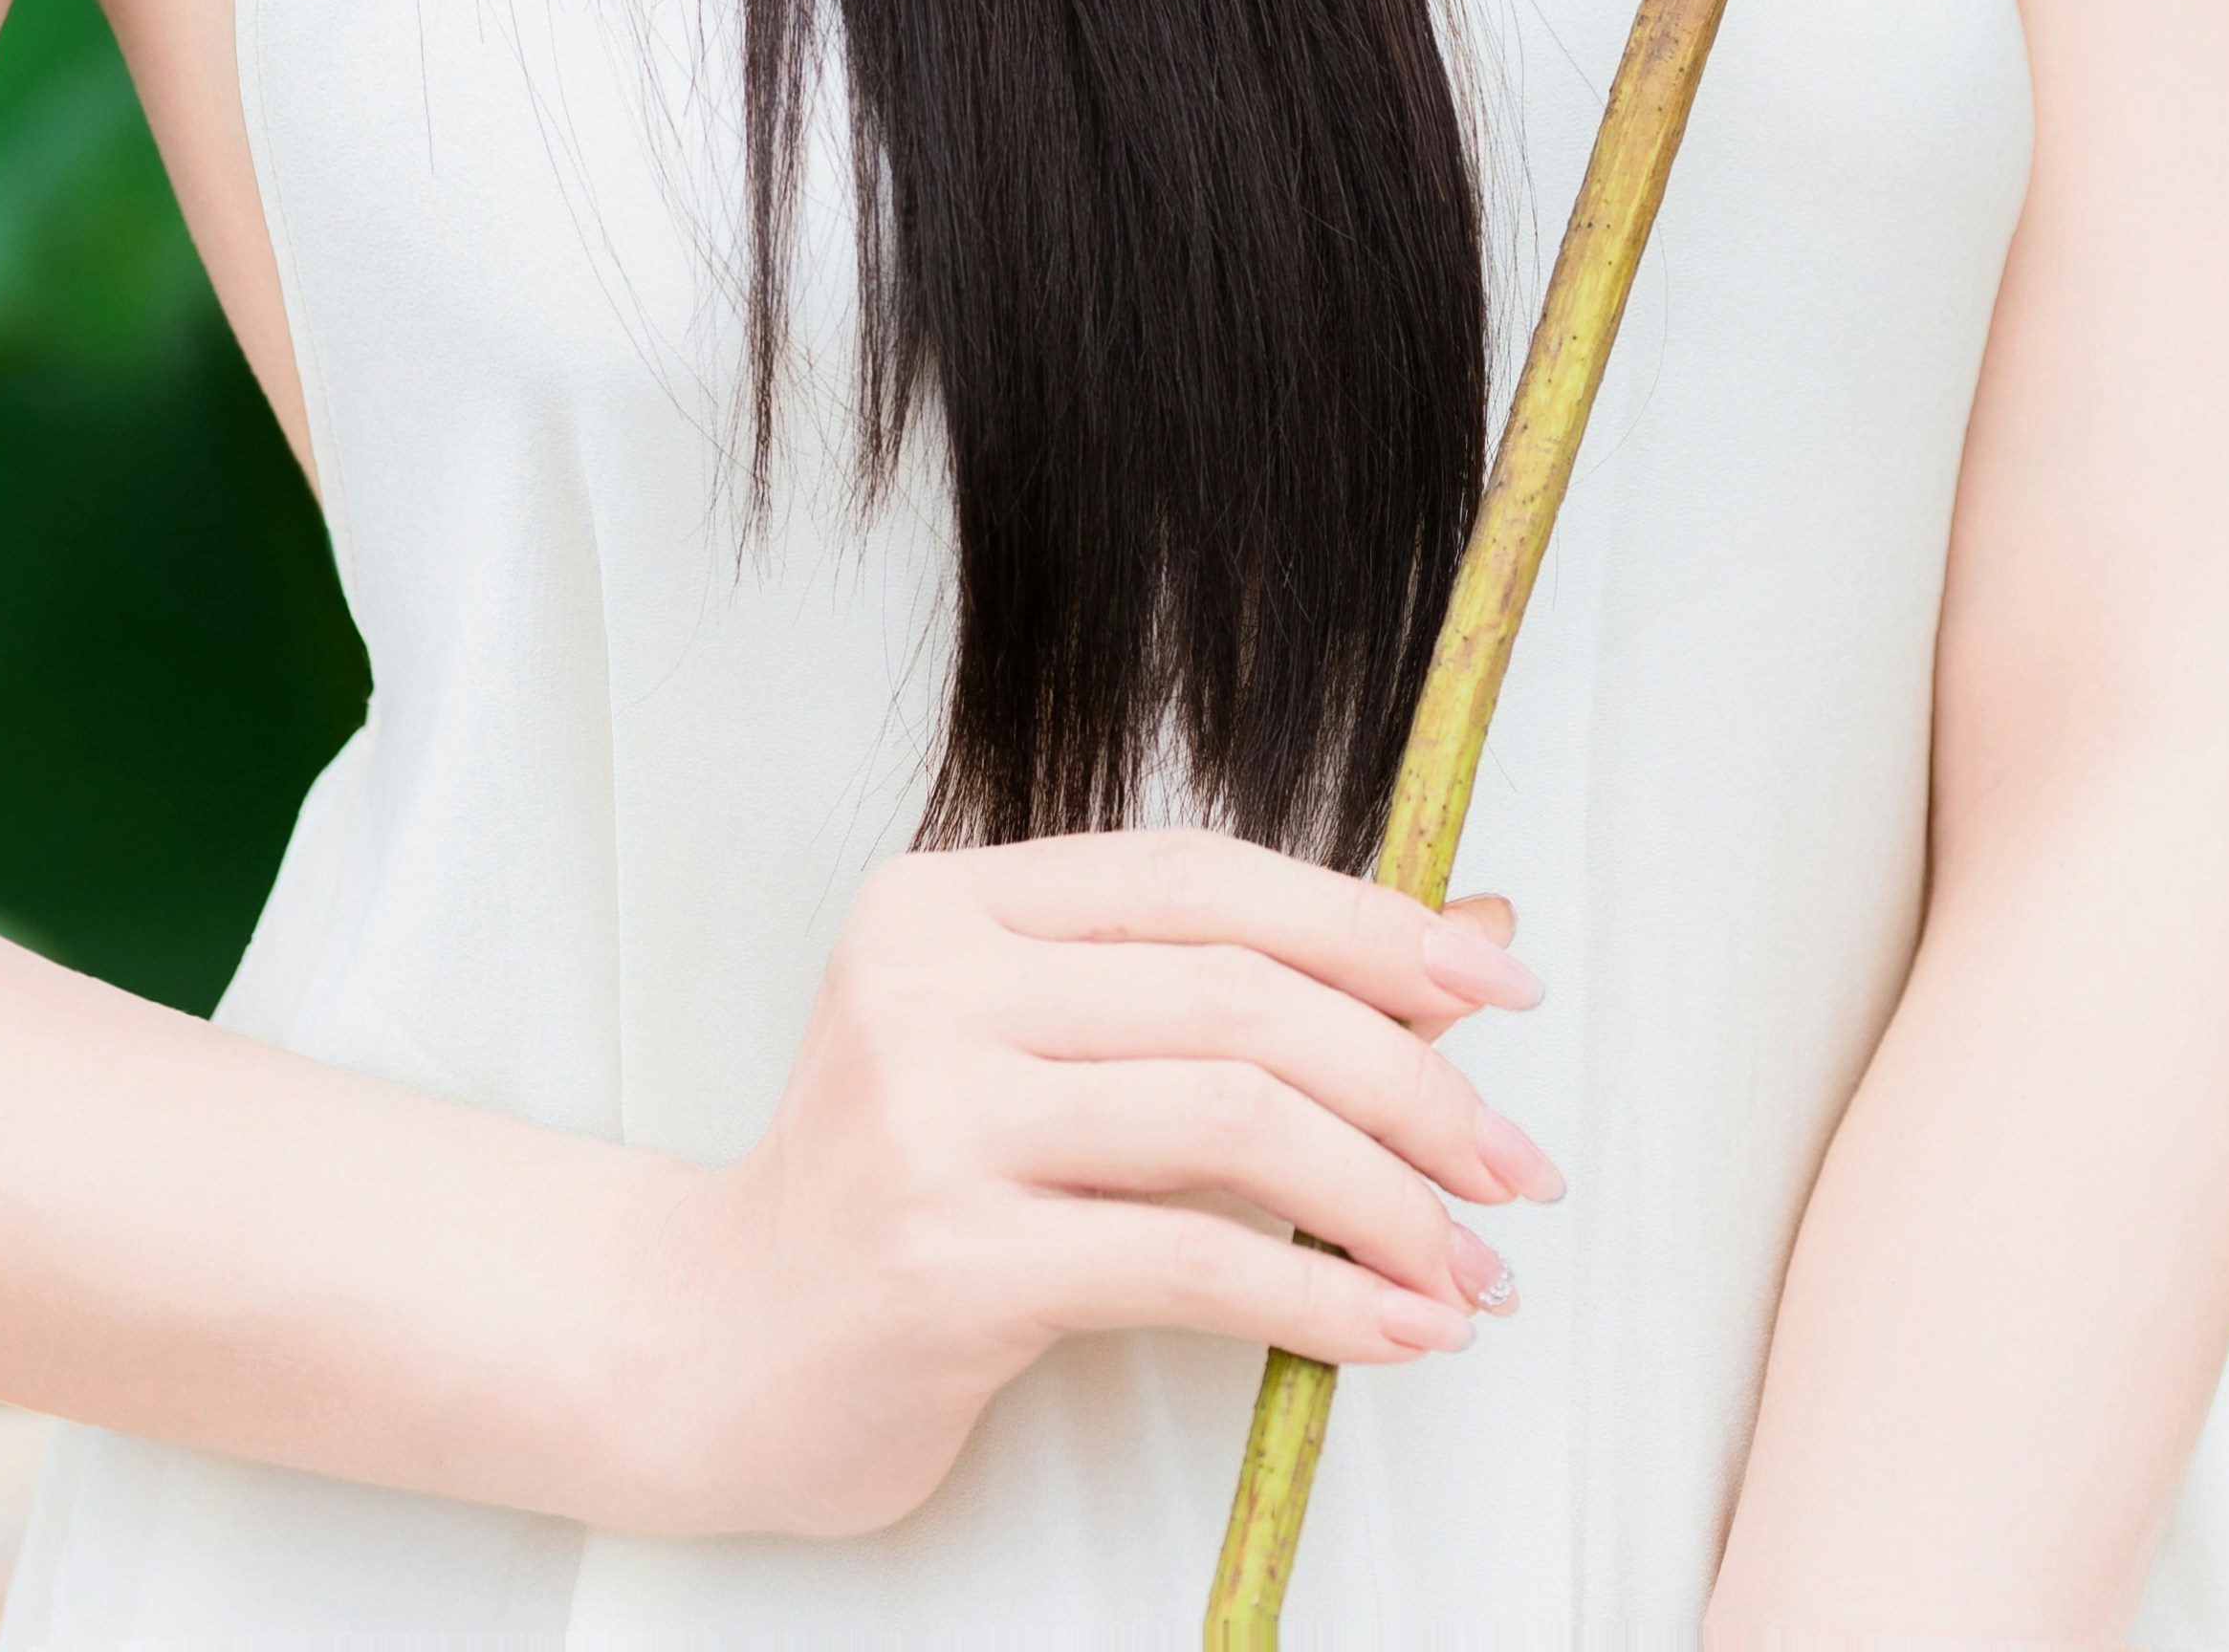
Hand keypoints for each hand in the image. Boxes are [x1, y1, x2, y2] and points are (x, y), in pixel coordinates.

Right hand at [636, 828, 1558, 1537]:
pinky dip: (1321, 1300)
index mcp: (952, 900)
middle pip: (1237, 995)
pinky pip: (1187, 1262)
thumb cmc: (905, 1195)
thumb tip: (1471, 936)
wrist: (715, 1351)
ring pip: (1230, 1119)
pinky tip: (1394, 1331)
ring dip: (1388, 1199)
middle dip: (1411, 1079)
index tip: (1501, 988)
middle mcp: (931, 982)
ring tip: (1471, 1268)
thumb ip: (1222, 990)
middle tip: (1513, 1165)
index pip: (1205, 877)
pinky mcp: (948, 1262)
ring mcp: (930, 1118)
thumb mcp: (1041, 1056)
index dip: (1370, 923)